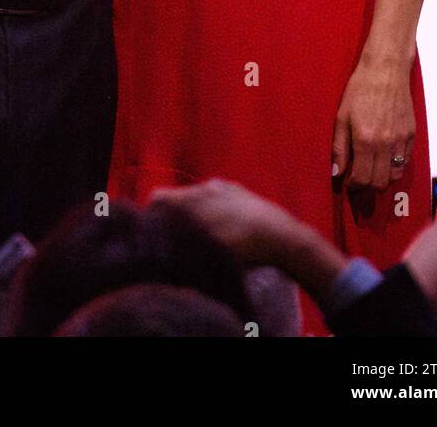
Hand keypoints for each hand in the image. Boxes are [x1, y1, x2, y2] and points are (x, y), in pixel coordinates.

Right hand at [149, 177, 305, 265]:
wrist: (283, 237)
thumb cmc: (245, 247)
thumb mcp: (211, 249)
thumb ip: (183, 243)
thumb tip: (161, 247)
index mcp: (196, 197)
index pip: (158, 197)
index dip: (153, 215)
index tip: (155, 232)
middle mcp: (206, 187)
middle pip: (177, 197)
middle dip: (172, 215)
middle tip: (176, 237)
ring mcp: (223, 188)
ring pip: (196, 198)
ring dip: (193, 213)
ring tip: (200, 235)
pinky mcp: (237, 192)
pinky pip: (214, 199)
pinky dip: (211, 211)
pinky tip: (221, 229)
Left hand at [332, 54, 415, 189]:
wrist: (386, 70)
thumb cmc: (360, 89)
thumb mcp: (342, 117)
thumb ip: (339, 147)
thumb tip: (336, 172)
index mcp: (366, 140)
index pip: (362, 179)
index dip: (353, 186)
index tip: (348, 184)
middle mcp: (386, 144)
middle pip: (380, 182)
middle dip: (367, 188)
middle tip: (358, 183)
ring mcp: (401, 140)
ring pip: (395, 175)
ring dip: (382, 179)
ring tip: (371, 172)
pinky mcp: (411, 135)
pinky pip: (405, 162)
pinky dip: (395, 167)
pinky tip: (384, 160)